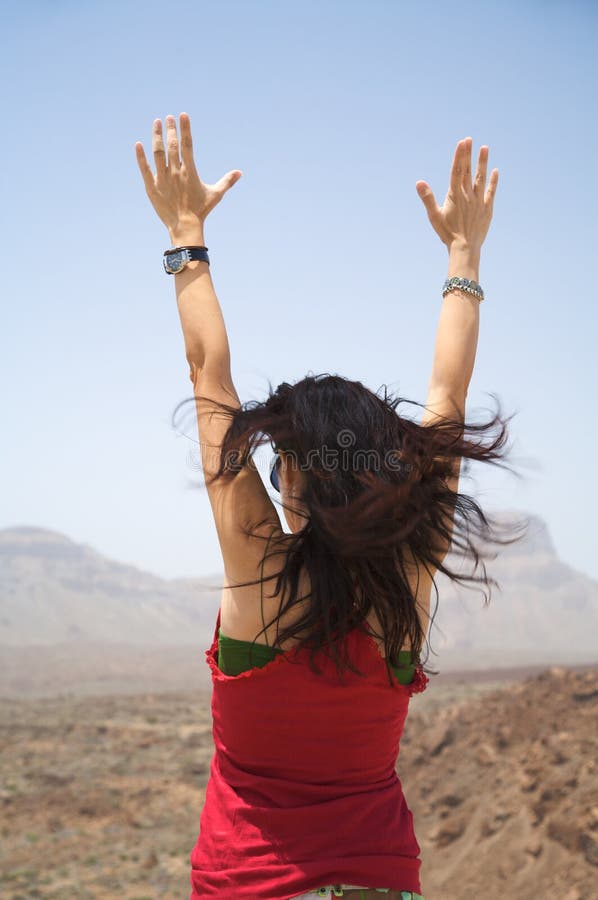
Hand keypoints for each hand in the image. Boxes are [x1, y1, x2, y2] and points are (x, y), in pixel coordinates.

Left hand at [135, 113, 241, 236]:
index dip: (185, 129)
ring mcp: (162, 179)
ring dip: (157, 136)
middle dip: (171, 129)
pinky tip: (139, 144)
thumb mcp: (216, 195)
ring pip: (158, 153)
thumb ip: (227, 181)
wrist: (185, 227)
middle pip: (172, 145)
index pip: (187, 144)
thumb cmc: (201, 211)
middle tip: (169, 117)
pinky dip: (141, 156)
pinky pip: (144, 169)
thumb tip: (240, 172)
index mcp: (189, 171)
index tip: (183, 115)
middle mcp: (175, 172)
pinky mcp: (152, 187)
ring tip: (156, 123)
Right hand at [415, 137, 497, 252]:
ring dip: (483, 162)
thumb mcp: (434, 216)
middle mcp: (468, 195)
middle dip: (468, 154)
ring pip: (481, 178)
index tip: (462, 142)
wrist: (465, 248)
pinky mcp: (487, 209)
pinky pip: (491, 192)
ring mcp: (479, 201)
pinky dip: (493, 181)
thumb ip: (427, 198)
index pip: (456, 171)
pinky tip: (495, 171)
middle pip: (468, 171)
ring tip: (484, 148)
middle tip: (469, 139)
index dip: (459, 156)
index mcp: (454, 196)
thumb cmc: (447, 233)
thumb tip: (419, 182)